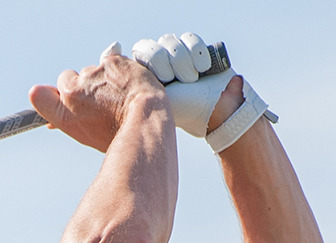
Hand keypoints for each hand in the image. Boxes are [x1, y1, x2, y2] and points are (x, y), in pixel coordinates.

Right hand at [28, 47, 168, 152]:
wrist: (146, 121)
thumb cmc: (120, 134)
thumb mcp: (88, 135)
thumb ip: (70, 120)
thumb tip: (51, 122)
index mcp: (64, 115)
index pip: (38, 95)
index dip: (50, 94)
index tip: (58, 96)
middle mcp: (73, 93)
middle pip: (67, 78)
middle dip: (81, 85)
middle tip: (100, 99)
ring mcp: (91, 75)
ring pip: (92, 71)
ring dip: (103, 78)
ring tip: (121, 95)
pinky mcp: (110, 62)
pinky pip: (111, 63)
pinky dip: (120, 71)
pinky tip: (129, 85)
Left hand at [126, 32, 241, 138]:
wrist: (218, 111)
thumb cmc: (184, 111)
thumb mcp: (152, 100)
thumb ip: (135, 85)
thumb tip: (117, 61)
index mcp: (147, 76)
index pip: (139, 52)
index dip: (152, 61)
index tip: (165, 78)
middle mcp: (161, 65)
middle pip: (153, 46)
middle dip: (167, 62)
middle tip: (179, 80)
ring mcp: (178, 57)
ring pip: (169, 41)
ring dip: (182, 60)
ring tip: (192, 79)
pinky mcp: (196, 51)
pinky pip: (189, 38)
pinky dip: (196, 52)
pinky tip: (203, 68)